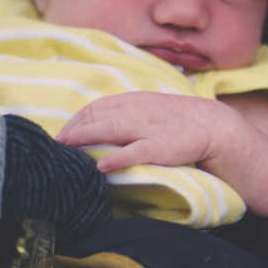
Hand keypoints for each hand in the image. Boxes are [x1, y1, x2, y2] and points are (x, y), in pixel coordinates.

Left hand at [59, 92, 234, 175]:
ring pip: (109, 130)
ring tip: (67, 149)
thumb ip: (126, 113)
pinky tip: (102, 167)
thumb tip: (98, 123)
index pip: (96, 108)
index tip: (62, 134)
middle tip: (56, 145)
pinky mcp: (160, 147)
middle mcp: (136, 111)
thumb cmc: (177, 121)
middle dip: (73, 130)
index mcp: (133, 101)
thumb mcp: (149, 109)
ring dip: (84, 138)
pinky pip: (134, 152)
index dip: (75, 121)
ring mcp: (147, 129)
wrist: (212, 126)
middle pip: (96, 117)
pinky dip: (117, 158)